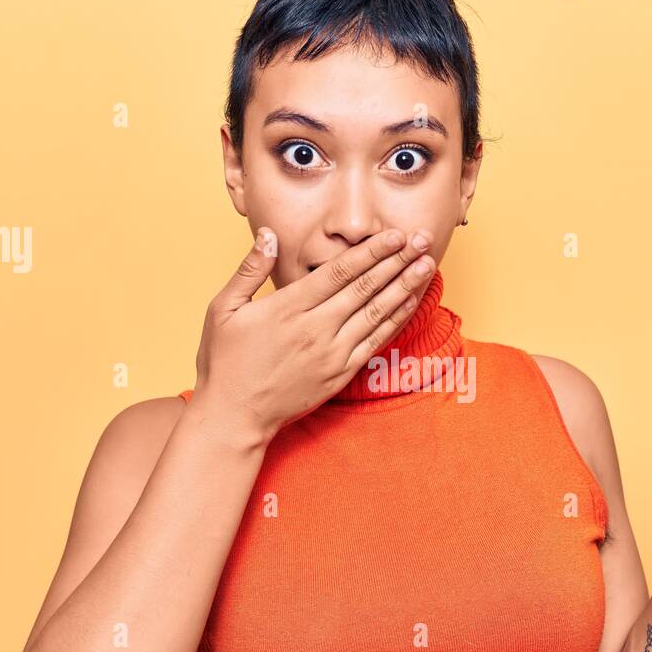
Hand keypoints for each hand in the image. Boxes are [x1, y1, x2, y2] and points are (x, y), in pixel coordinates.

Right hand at [192, 226, 436, 442]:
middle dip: (398, 261)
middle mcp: (316, 329)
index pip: (339, 271)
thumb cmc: (225, 362)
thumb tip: (269, 235)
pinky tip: (411, 302)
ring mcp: (332, 353)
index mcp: (288, 308)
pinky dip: (396, 320)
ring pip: (377, 313)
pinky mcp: (341, 374)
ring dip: (405, 287)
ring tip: (428, 265)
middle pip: (366, 288)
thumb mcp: (223, 309)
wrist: (234, 417)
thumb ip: (249, 269)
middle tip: (423, 239)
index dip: (371, 251)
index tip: (394, 234)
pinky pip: (376, 342)